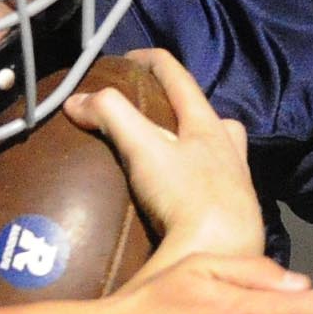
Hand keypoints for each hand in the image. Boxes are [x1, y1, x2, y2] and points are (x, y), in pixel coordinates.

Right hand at [65, 48, 264, 260]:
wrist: (223, 254)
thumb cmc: (187, 197)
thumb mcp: (144, 150)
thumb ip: (112, 117)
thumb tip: (76, 100)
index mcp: (208, 125)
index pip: (179, 77)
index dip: (151, 61)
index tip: (126, 59)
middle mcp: (229, 148)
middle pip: (206, 113)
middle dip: (177, 106)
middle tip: (148, 114)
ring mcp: (236, 181)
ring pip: (218, 149)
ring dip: (194, 143)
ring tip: (166, 156)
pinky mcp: (236, 212)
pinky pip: (215, 183)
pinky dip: (195, 179)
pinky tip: (180, 195)